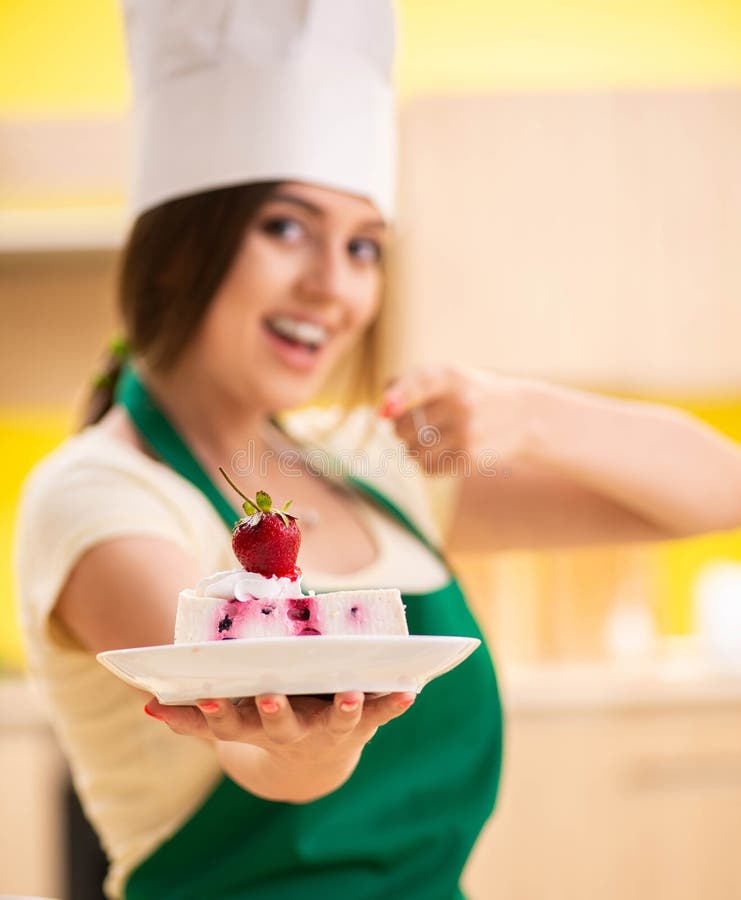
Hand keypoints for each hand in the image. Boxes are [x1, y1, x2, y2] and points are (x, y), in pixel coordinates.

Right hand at [144, 691, 414, 799]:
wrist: (310, 767)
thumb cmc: (264, 725)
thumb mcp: (228, 725)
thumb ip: (193, 716)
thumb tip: (148, 704)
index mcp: (254, 727)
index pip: (228, 721)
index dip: (214, 712)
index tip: (204, 695)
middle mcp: (290, 732)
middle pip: (280, 725)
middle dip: (273, 711)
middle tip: (269, 695)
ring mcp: (327, 730)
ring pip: (335, 723)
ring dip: (341, 710)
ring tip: (348, 693)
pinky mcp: (359, 725)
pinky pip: (379, 715)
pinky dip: (393, 704)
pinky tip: (410, 689)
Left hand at [379, 363, 532, 475]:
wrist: (521, 416)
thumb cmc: (472, 395)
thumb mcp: (451, 378)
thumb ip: (413, 383)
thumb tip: (382, 408)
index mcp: (451, 377)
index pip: (421, 381)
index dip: (400, 395)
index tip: (386, 408)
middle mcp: (460, 403)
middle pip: (405, 426)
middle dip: (400, 430)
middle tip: (412, 427)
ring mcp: (466, 431)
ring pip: (413, 451)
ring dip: (411, 450)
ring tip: (427, 441)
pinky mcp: (470, 457)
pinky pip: (429, 467)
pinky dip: (426, 464)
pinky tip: (438, 454)